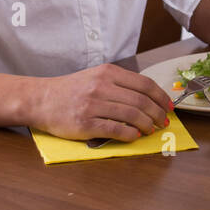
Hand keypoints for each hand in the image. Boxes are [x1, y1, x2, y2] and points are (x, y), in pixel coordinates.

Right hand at [27, 63, 174, 141]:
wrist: (40, 99)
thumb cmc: (72, 90)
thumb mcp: (96, 76)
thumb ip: (120, 84)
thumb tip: (150, 98)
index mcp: (108, 72)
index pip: (144, 84)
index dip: (161, 97)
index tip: (169, 107)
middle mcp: (101, 86)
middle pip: (141, 101)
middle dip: (157, 113)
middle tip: (164, 122)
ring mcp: (92, 105)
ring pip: (131, 115)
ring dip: (146, 125)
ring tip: (150, 130)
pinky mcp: (84, 124)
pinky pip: (115, 130)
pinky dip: (129, 134)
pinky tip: (134, 136)